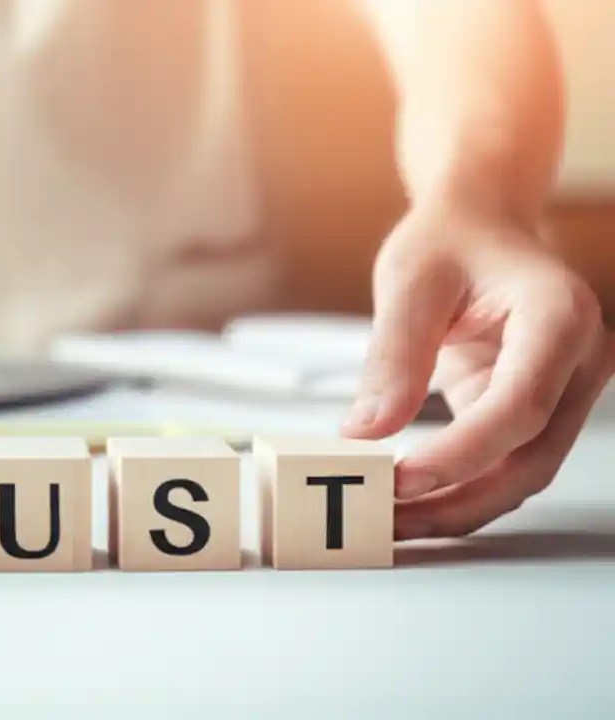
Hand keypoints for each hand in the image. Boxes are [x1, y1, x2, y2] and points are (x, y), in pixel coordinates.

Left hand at [343, 199, 613, 539]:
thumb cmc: (447, 240)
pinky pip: (502, 462)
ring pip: (522, 473)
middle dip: (458, 499)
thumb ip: (393, 357)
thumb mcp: (409, 283)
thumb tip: (365, 432)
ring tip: (388, 523)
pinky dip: (458, 487)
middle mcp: (578, 360)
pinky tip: (406, 501)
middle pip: (531, 458)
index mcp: (559, 316)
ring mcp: (563, 389)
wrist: (476, 222)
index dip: (462, 453)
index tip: (399, 479)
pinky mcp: (533, 408)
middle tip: (386, 523)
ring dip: (457, 506)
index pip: (520, 406)